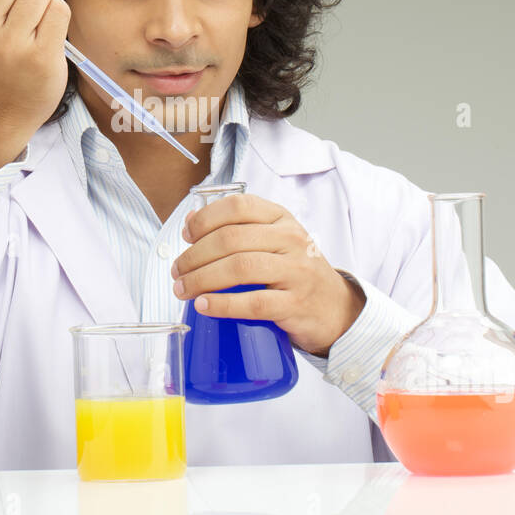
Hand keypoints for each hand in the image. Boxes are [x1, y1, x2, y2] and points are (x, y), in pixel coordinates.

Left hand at [170, 193, 366, 357]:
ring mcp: (296, 271)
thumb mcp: (274, 240)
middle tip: (177, 272)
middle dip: (194, 256)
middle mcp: (291, 240)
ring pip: (239, 268)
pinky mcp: (295, 304)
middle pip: (231, 239)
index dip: (205, 219)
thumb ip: (238, 228)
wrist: (336, 308)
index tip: (186, 236)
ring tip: (183, 290)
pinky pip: (254, 303)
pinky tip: (204, 306)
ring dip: (201, 279)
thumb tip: (191, 223)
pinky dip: (223, 305)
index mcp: (282, 219)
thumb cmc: (296, 272)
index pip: (238, 206)